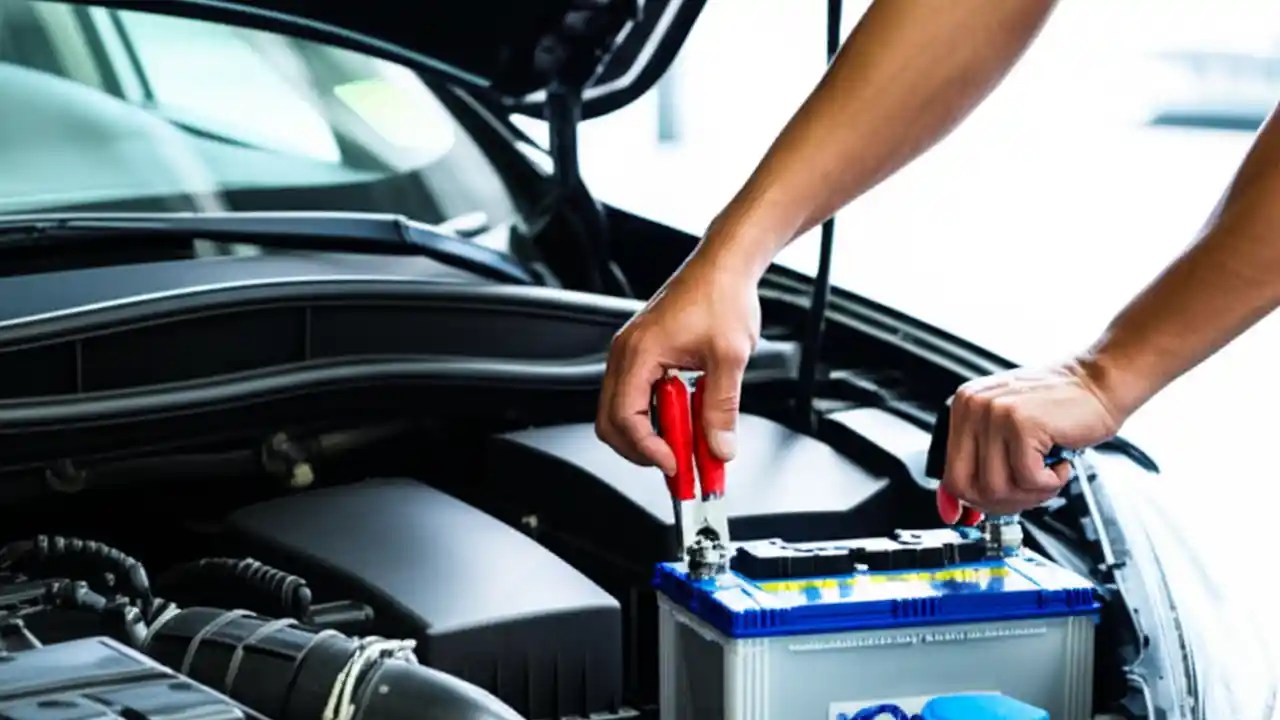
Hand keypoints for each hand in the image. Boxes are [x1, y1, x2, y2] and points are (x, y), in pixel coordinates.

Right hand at [595, 251, 760, 475]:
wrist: (725, 265)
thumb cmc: (721, 295)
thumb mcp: (729, 358)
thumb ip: (721, 408)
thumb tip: (719, 447)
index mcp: (639, 351)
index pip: (625, 416)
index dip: (648, 448)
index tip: (676, 464)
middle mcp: (626, 353)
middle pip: (612, 421)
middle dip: (643, 450)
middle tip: (679, 465)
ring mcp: (632, 354)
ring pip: (623, 412)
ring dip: (653, 435)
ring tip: (689, 445)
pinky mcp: (644, 355)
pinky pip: (637, 397)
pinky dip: (659, 417)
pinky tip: (687, 421)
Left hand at [939, 361, 1123, 518]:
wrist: (1098, 382)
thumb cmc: (1058, 408)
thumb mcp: (1007, 429)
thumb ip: (981, 463)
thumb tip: (953, 510)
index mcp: (963, 408)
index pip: (949, 474)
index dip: (970, 501)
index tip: (987, 510)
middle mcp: (972, 406)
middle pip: (966, 486)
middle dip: (1000, 503)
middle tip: (1027, 493)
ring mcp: (995, 413)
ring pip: (997, 487)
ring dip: (1031, 493)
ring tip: (1049, 474)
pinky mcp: (1021, 423)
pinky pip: (1028, 479)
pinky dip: (1050, 482)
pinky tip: (1060, 464)